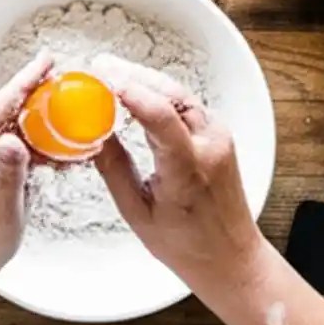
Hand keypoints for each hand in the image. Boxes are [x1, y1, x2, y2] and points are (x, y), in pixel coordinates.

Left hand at [0, 53, 52, 297]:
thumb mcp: (0, 213)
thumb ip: (8, 174)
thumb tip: (14, 139)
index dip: (22, 84)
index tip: (45, 63)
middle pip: (0, 108)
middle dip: (32, 90)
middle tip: (60, 74)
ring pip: (6, 120)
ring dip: (36, 115)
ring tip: (64, 106)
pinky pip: (8, 137)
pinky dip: (33, 136)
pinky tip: (54, 141)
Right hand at [92, 58, 263, 287]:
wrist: (231, 257)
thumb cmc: (188, 245)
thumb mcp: (137, 212)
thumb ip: (114, 169)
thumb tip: (92, 135)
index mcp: (188, 169)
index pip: (162, 116)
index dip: (131, 91)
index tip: (103, 77)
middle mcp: (210, 146)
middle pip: (171, 94)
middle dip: (133, 75)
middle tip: (100, 67)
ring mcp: (219, 137)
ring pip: (180, 94)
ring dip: (146, 81)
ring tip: (113, 75)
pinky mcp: (220, 135)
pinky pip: (188, 105)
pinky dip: (161, 94)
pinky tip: (139, 93)